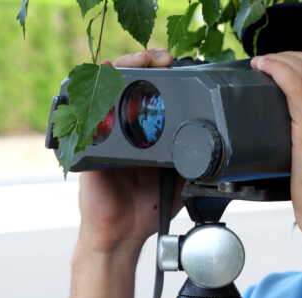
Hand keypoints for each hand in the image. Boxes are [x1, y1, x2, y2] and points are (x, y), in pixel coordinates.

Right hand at [77, 49, 183, 255]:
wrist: (123, 235)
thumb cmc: (147, 209)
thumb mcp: (179, 178)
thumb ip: (191, 157)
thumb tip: (212, 136)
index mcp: (145, 133)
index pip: (151, 92)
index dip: (162, 74)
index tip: (179, 65)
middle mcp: (123, 128)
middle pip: (128, 82)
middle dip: (145, 62)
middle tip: (164, 59)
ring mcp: (103, 133)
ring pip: (107, 88)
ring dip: (125, 68)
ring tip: (143, 62)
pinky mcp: (89, 143)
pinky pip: (90, 111)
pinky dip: (97, 91)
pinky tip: (110, 76)